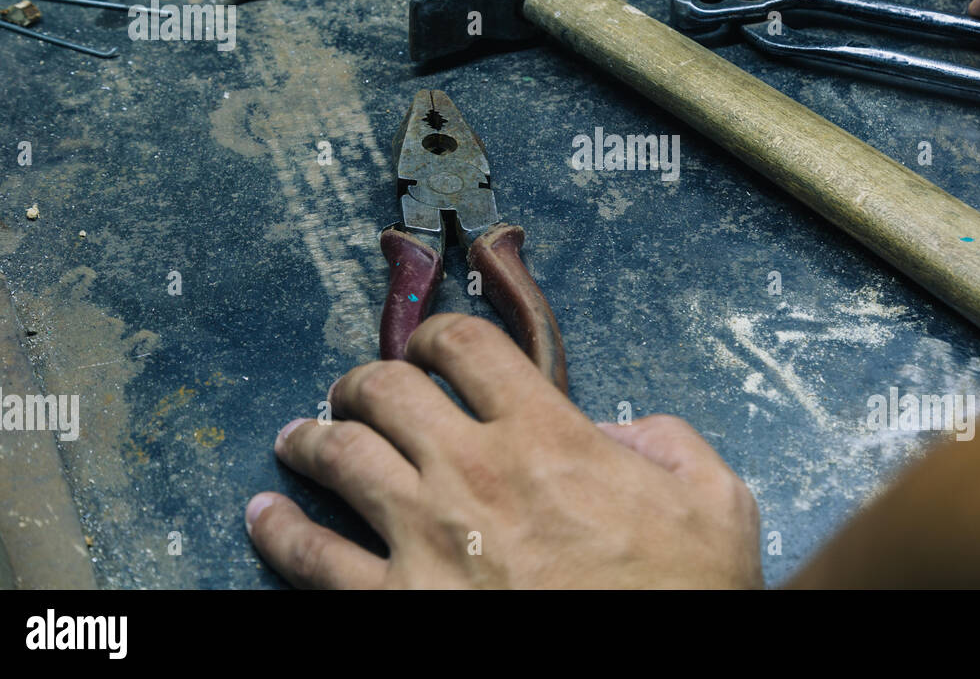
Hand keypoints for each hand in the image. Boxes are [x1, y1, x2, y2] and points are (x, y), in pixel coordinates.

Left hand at [245, 314, 762, 587]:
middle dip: (364, 379)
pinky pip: (312, 559)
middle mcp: (475, 472)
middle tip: (359, 389)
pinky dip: (278, 530)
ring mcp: (426, 539)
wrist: (658, 673)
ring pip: (339, 455)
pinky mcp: (396, 606)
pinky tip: (264, 514)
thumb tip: (617, 430)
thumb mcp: (715, 498)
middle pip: (385, 389)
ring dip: (312, 436)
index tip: (431, 347)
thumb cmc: (685, 594)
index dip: (438, 333)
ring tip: (300, 435)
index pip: (466, 345)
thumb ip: (666, 438)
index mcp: (547, 434)